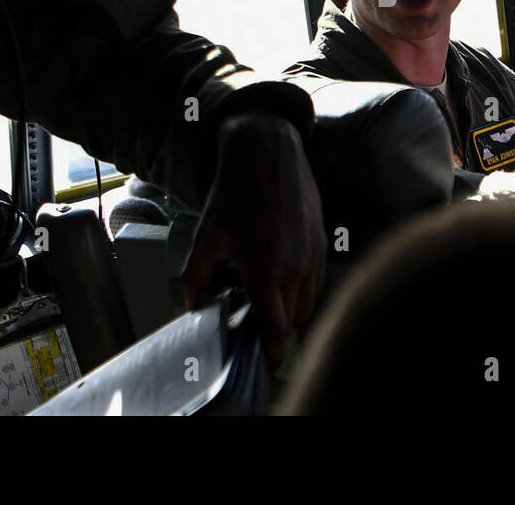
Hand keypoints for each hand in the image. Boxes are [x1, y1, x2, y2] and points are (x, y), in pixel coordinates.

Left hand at [181, 113, 325, 370]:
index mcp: (265, 270)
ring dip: (291, 305)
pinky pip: (317, 279)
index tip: (268, 361)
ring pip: (308, 301)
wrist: (266, 153)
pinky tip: (283, 269)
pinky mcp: (322, 242)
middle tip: (257, 314)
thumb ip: (196, 276)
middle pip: (293, 320)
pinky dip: (304, 285)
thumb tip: (193, 301)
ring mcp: (312, 255)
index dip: (273, 352)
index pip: (276, 328)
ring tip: (269, 289)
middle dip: (277, 325)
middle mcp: (294, 267)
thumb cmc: (236, 192)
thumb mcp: (206, 236)